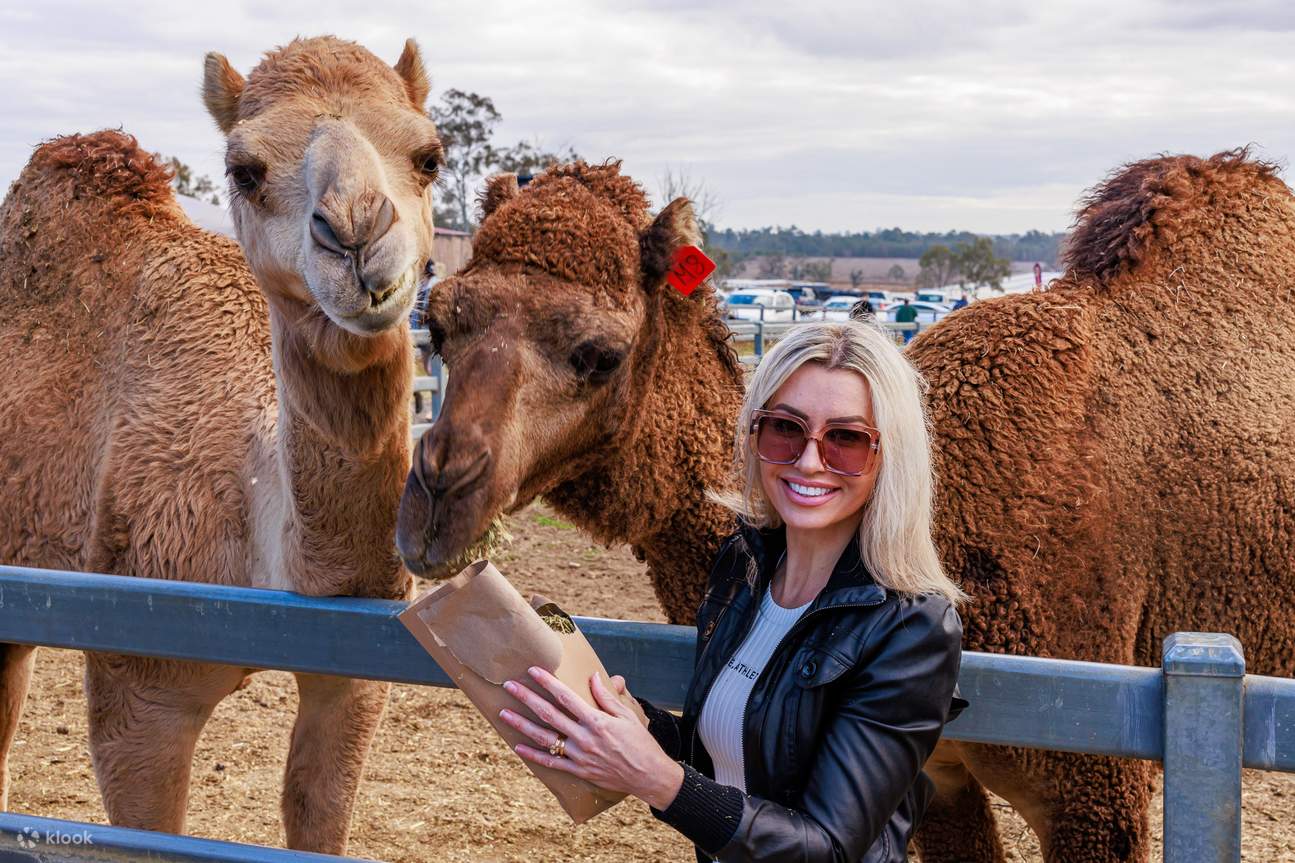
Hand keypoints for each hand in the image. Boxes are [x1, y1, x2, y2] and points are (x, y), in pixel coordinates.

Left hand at [500, 667, 683, 810]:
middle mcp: (584, 737)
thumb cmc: (640, 742)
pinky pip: (551, 763)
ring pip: (544, 738)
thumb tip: (593, 676)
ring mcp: (579, 756)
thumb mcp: (626, 716)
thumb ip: (606, 697)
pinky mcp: (578, 771)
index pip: (566, 697)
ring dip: (522, 725)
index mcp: (596, 720)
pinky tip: (518, 747)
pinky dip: (533, 755)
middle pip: (549, 714)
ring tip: (504, 713)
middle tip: (509, 686)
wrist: (648, 775)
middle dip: (527, 698)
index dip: (548, 682)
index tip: (533, 671)